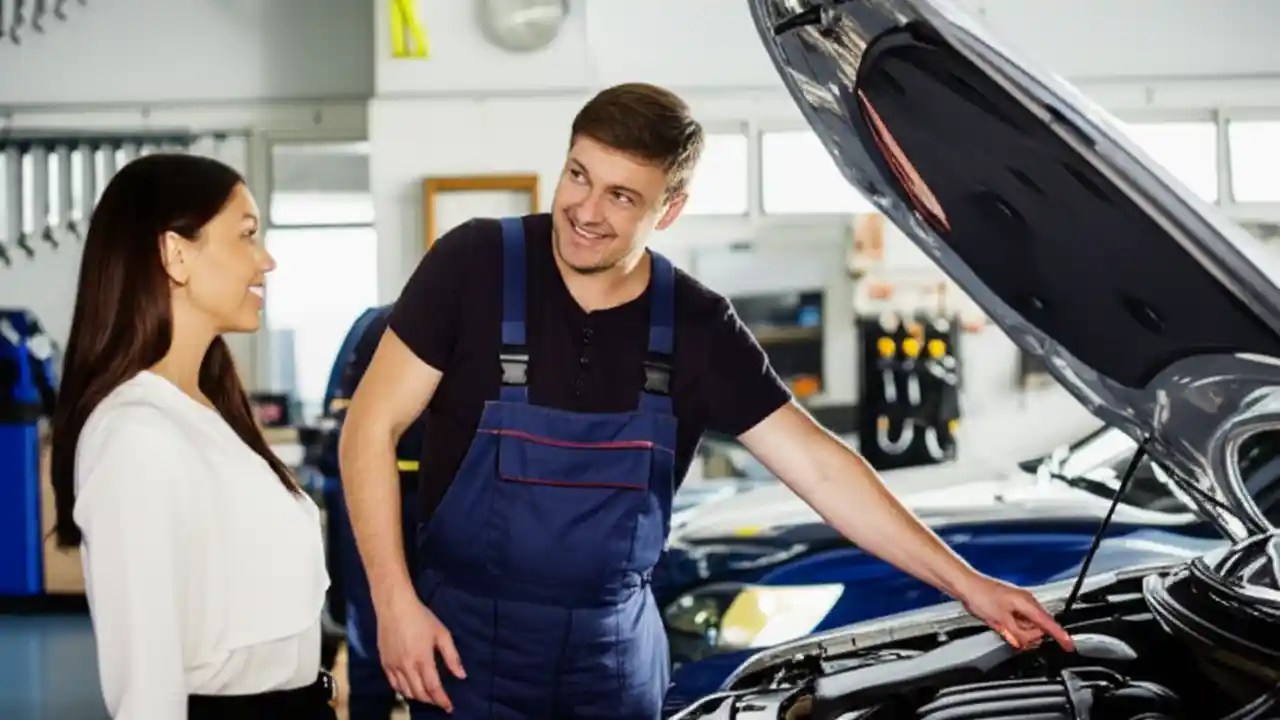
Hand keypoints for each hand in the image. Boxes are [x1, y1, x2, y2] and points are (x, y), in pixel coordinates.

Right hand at [376, 590, 465, 711]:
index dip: (442, 700)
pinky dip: (403, 690)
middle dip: (431, 701)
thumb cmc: (421, 617)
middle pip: (419, 693)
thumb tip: (462, 675)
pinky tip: (410, 688)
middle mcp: (406, 666)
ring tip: (427, 696)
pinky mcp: (384, 663)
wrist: (394, 606)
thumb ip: (452, 656)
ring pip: (405, 691)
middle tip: (440, 701)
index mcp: (422, 659)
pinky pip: (393, 684)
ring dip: (417, 697)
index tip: (449, 707)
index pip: (433, 687)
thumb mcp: (442, 634)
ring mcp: (393, 666)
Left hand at [953, 572, 1074, 652]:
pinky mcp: (1012, 605)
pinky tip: (1002, 625)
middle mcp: (1026, 601)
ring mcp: (1019, 602)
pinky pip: (1020, 620)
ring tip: (1003, 627)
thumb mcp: (1000, 621)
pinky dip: (1015, 627)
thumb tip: (1026, 642)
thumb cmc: (980, 596)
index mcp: (1027, 603)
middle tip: (1012, 635)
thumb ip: (1017, 634)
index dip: (1060, 637)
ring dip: (1020, 632)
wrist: (966, 585)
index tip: (1069, 646)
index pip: (1049, 624)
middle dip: (1030, 636)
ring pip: (1029, 625)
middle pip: (1039, 627)